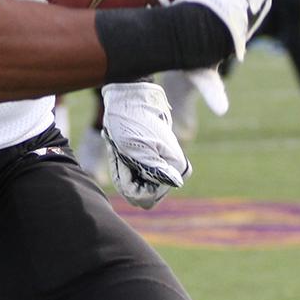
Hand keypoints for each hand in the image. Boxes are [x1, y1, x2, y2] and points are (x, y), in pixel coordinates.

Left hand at [99, 82, 190, 209]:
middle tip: (122, 155)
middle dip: (126, 179)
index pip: (146, 198)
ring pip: (136, 190)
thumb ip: (154, 169)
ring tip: (122, 152)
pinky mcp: (155, 167)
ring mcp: (163, 171)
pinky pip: (134, 182)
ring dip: (123, 173)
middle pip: (141, 197)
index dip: (130, 183)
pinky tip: (123, 153)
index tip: (127, 159)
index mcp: (174, 168)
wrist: (128, 102)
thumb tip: (177, 183)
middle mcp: (173, 173)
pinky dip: (124, 169)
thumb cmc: (129, 122)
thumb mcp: (136, 148)